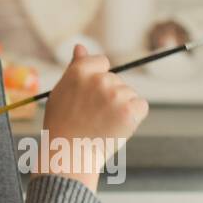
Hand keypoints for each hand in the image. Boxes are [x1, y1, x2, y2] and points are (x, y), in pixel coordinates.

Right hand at [40, 44, 148, 191]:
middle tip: (93, 117)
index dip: (98, 81)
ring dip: (122, 108)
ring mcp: (115, 94)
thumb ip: (74, 68)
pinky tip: (117, 127)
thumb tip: (80, 46)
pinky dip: (134, 117)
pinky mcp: (130, 110)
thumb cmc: (62, 126)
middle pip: (117, 80)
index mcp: (80, 71)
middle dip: (110, 97)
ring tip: (102, 125)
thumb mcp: (62, 92)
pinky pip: (141, 106)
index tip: (90, 99)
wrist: (69, 156)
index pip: (102, 63)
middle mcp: (99, 79)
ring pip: (129, 94)